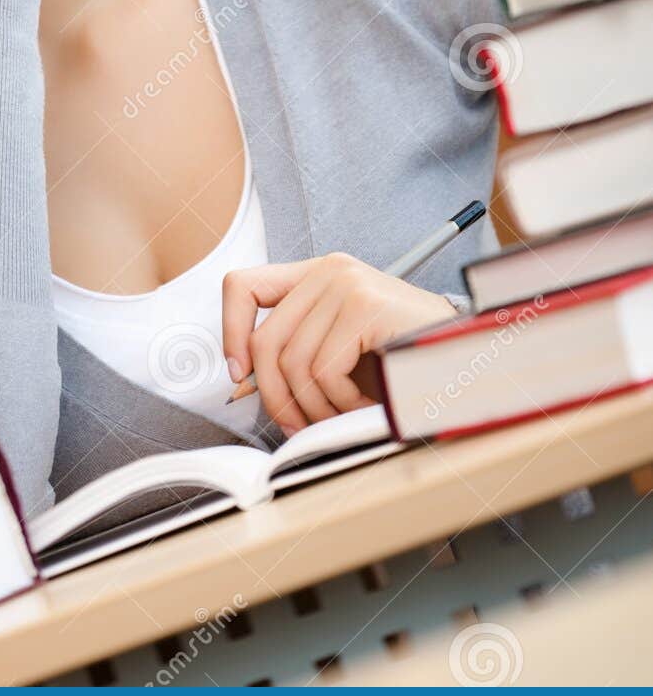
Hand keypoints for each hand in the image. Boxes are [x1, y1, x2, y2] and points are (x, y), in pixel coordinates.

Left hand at [221, 253, 453, 435]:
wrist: (464, 357)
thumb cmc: (402, 359)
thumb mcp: (338, 348)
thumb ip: (294, 349)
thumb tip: (242, 381)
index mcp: (316, 274)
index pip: (243, 285)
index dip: (230, 331)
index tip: (239, 374)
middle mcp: (328, 270)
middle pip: (265, 340)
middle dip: (275, 396)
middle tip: (295, 425)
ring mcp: (347, 284)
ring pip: (294, 363)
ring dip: (316, 406)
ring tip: (343, 414)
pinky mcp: (365, 306)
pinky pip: (325, 371)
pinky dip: (341, 403)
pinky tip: (365, 403)